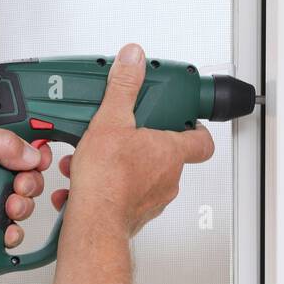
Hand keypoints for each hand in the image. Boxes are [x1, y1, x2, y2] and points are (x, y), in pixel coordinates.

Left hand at [0, 126, 52, 254]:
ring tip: (8, 209)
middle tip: (19, 186)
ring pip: (24, 203)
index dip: (34, 150)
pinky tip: (5, 230)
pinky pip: (12, 229)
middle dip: (30, 182)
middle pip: (28, 174)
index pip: (19, 143)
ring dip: (23, 206)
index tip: (39, 159)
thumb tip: (31, 152)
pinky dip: (14, 231)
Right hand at [54, 43, 214, 236]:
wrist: (93, 224)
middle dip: (138, 144)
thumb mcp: (111, 120)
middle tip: (121, 136)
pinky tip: (81, 184)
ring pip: (139, 177)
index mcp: (171, 152)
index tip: (184, 119)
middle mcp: (168, 178)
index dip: (195, 127)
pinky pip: (121, 197)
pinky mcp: (132, 216)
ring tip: (91, 160)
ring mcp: (152, 200)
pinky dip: (103, 189)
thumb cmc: (108, 181)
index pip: (202, 139)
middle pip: (165, 156)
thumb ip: (123, 87)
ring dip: (116, 166)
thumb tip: (133, 59)